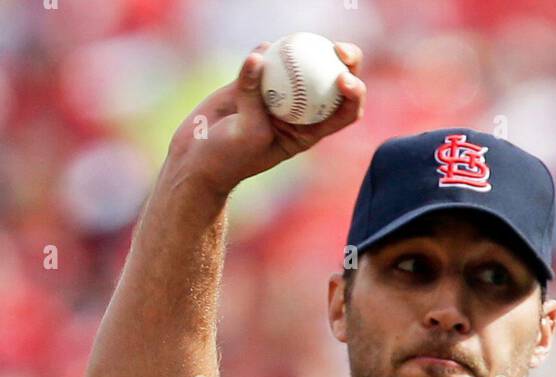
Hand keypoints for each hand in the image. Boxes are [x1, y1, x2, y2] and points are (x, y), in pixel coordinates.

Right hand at [165, 41, 365, 197]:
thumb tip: (259, 56)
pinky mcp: (257, 79)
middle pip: (333, 81)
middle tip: (338, 49)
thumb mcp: (247, 133)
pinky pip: (268, 57)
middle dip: (346, 61)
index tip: (343, 79)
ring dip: (308, 47)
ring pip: (303, 63)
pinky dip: (267, 50)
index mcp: (310, 131)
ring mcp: (280, 92)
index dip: (354, 94)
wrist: (198, 154)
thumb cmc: (228, 156)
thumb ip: (253, 97)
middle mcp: (301, 110)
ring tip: (301, 39)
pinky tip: (263, 49)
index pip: (344, 112)